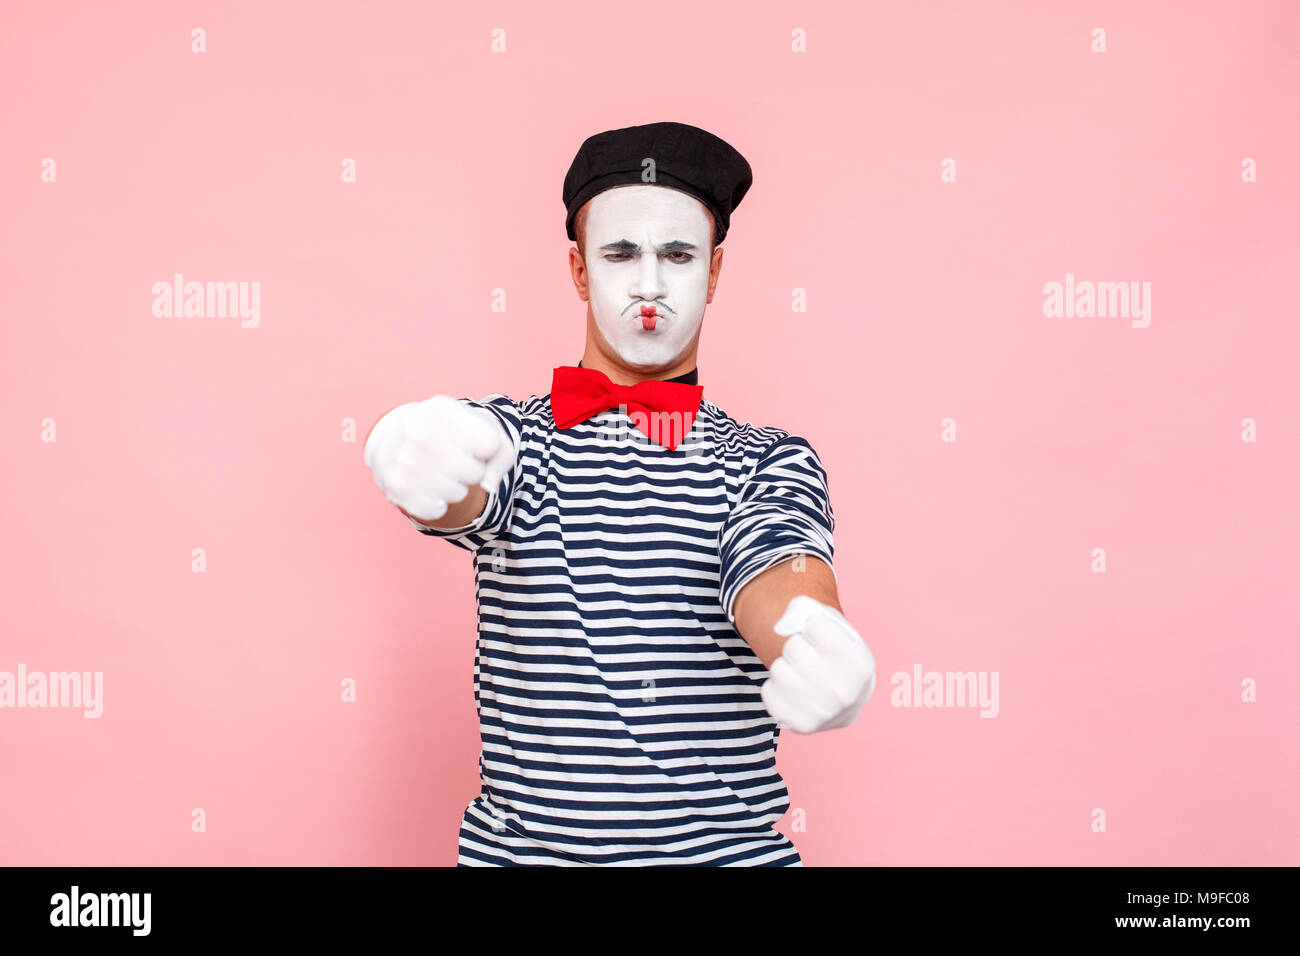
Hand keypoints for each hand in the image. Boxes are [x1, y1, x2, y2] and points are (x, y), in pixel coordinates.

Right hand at [364, 395, 515, 521]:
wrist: (395, 436)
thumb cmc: (449, 432)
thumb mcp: (479, 426)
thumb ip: (502, 453)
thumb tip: (488, 485)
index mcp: (441, 409)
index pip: (489, 444)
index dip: (486, 448)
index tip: (470, 440)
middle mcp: (418, 432)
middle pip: (475, 472)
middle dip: (472, 469)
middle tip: (455, 458)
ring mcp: (404, 462)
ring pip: (458, 494)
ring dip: (456, 487)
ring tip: (440, 470)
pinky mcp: (396, 488)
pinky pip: (437, 510)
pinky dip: (437, 503)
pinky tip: (426, 485)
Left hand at [761, 595, 875, 733]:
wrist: (845, 699)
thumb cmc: (836, 653)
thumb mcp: (831, 624)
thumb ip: (804, 610)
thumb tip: (779, 628)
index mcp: (861, 664)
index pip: (814, 626)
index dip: (812, 627)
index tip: (820, 638)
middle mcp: (845, 693)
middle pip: (793, 646)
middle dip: (796, 645)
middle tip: (809, 656)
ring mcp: (823, 714)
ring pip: (777, 668)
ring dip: (784, 665)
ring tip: (801, 673)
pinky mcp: (800, 726)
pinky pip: (767, 691)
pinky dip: (775, 686)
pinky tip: (793, 690)